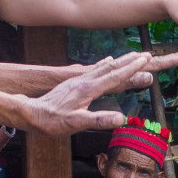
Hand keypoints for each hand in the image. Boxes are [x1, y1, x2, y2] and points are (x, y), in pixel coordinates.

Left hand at [25, 53, 177, 135]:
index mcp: (89, 89)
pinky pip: (94, 69)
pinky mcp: (73, 82)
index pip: (115, 77)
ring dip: (120, 61)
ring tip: (132, 55)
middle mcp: (85, 81)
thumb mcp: (76, 124)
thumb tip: (120, 118)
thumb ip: (98, 120)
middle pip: (112, 68)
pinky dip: (105, 64)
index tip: (145, 59)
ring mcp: (78, 80)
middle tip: (146, 54)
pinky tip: (107, 61)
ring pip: (103, 67)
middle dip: (130, 61)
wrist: (31, 113)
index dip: (131, 68)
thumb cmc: (52, 121)